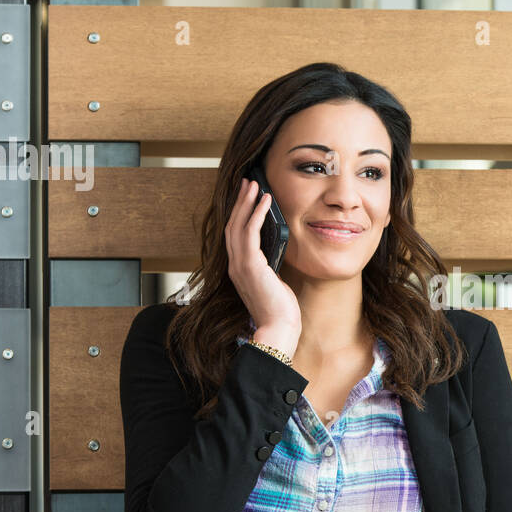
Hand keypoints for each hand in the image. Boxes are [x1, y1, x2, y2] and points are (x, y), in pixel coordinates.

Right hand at [225, 177, 300, 355]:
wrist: (278, 328)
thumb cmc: (279, 310)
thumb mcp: (274, 282)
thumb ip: (270, 267)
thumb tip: (277, 251)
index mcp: (239, 270)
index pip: (235, 236)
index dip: (239, 215)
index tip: (246, 198)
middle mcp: (234, 266)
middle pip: (232, 226)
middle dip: (240, 202)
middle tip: (247, 183)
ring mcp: (239, 265)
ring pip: (238, 225)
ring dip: (246, 202)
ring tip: (254, 185)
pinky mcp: (250, 266)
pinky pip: (250, 232)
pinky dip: (256, 214)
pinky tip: (265, 201)